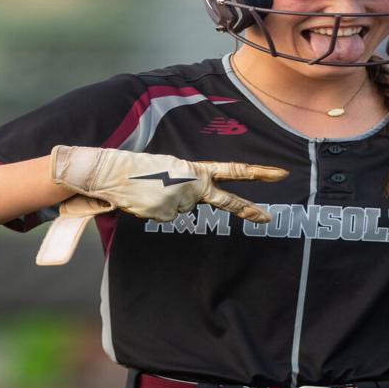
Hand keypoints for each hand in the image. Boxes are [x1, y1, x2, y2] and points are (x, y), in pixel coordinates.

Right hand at [49, 145, 287, 223]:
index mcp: (193, 169)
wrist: (108, 171)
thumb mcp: (167, 168)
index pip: (231, 170)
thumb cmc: (137, 168)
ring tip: (150, 192)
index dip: (256, 173)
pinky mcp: (165, 214)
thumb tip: (193, 203)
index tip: (280, 174)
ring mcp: (179, 201)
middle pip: (223, 200)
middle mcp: (191, 185)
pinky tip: (143, 202)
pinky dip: (154, 213)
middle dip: (247, 209)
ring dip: (167, 205)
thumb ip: (186, 183)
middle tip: (269, 216)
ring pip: (182, 212)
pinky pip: (165, 219)